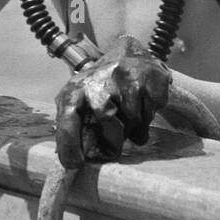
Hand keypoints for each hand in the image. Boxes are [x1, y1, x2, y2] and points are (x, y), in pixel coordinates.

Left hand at [53, 35, 172, 168]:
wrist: (129, 55)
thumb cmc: (101, 87)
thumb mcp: (79, 101)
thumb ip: (73, 126)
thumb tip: (70, 162)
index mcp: (76, 88)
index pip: (68, 116)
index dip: (70, 143)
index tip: (75, 164)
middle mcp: (100, 79)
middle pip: (107, 118)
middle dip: (112, 141)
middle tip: (113, 150)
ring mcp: (126, 76)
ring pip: (133, 119)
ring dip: (133, 129)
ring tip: (128, 121)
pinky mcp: (150, 77)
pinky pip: (151, 110)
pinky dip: (148, 116)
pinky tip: (142, 105)